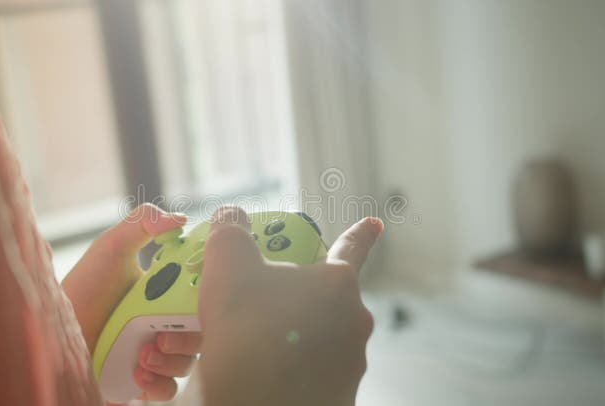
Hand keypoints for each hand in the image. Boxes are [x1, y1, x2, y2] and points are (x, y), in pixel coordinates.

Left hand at [61, 203, 200, 401]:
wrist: (49, 336)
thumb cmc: (81, 290)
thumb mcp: (109, 249)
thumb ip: (141, 223)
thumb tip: (180, 218)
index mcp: (166, 293)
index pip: (203, 297)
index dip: (207, 300)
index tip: (196, 300)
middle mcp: (165, 323)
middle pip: (202, 333)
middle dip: (189, 338)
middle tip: (162, 336)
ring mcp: (155, 354)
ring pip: (189, 363)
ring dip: (173, 362)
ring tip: (143, 356)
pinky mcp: (143, 382)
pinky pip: (168, 389)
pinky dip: (159, 384)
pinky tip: (138, 374)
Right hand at [197, 207, 381, 405]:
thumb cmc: (250, 336)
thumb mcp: (228, 269)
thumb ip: (230, 234)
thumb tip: (229, 216)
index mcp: (336, 282)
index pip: (351, 247)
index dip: (361, 233)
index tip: (377, 223)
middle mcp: (353, 320)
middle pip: (323, 298)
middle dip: (295, 298)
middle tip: (259, 307)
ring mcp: (349, 362)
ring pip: (318, 338)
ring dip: (291, 337)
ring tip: (250, 347)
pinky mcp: (338, 396)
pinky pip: (312, 373)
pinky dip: (290, 370)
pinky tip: (261, 374)